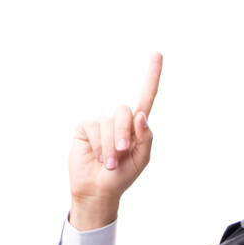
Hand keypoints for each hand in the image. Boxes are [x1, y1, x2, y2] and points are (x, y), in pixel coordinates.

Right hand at [68, 52, 161, 226]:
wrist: (99, 190)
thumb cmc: (122, 176)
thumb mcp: (141, 159)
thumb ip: (146, 137)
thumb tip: (142, 115)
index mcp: (136, 126)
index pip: (146, 97)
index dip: (151, 76)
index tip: (158, 54)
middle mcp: (119, 120)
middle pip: (125, 112)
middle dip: (124, 134)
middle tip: (121, 152)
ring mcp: (101, 122)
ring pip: (109, 123)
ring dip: (111, 147)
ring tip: (109, 162)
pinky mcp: (85, 127)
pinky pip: (94, 128)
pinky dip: (99, 146)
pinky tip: (98, 157)